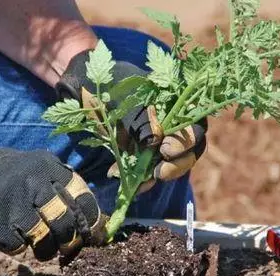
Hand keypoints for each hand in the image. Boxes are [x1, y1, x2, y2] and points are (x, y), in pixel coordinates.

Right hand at [0, 144, 105, 259]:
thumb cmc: (14, 177)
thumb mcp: (40, 170)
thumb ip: (65, 190)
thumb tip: (98, 224)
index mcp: (50, 169)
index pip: (84, 199)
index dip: (92, 222)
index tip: (93, 235)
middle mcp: (35, 183)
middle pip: (66, 223)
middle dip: (71, 242)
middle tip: (69, 248)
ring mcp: (15, 203)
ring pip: (45, 240)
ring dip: (46, 251)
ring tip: (42, 248)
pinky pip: (19, 246)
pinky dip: (18, 247)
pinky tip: (12, 238)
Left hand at [55, 49, 206, 191]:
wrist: (85, 89)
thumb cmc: (109, 86)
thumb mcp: (123, 98)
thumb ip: (140, 117)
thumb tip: (156, 139)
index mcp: (176, 99)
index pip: (195, 120)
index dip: (186, 139)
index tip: (165, 149)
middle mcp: (174, 120)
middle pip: (192, 146)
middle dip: (179, 163)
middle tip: (160, 172)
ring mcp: (161, 138)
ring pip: (175, 161)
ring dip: (163, 174)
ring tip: (145, 180)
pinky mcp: (145, 154)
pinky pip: (152, 171)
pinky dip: (144, 180)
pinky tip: (132, 185)